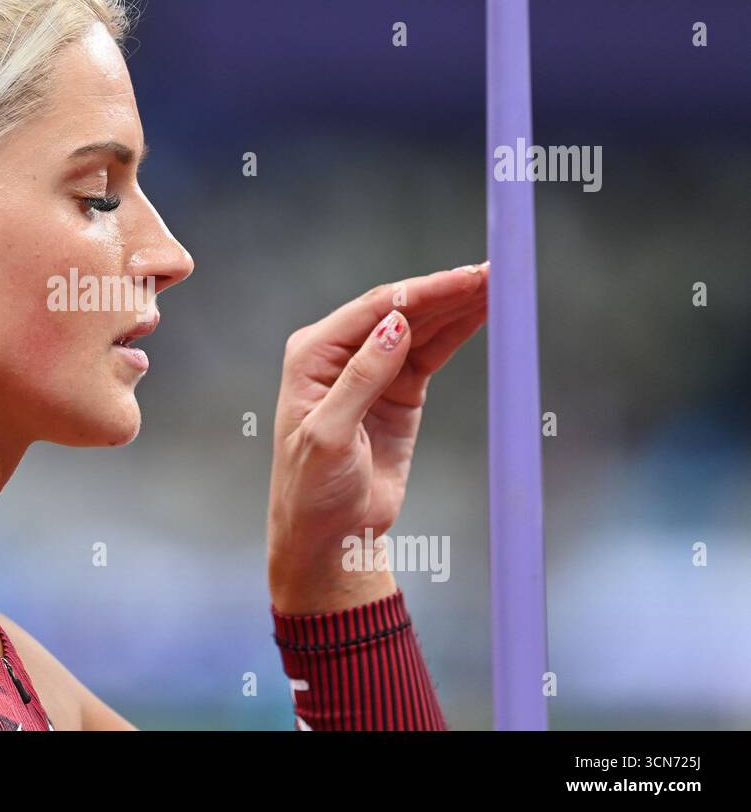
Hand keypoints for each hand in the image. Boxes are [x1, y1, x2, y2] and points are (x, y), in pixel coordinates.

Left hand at [267, 263, 488, 613]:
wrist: (330, 537)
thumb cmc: (312, 491)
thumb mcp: (330, 437)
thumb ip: (361, 379)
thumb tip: (396, 325)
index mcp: (313, 355)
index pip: (375, 310)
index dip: (422, 291)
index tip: (464, 278)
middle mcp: (340, 354)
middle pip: (401, 309)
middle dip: (447, 290)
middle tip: (495, 274)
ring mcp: (373, 369)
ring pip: (421, 325)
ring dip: (459, 304)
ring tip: (501, 284)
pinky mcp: (399, 390)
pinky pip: (433, 350)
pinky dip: (460, 330)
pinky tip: (486, 310)